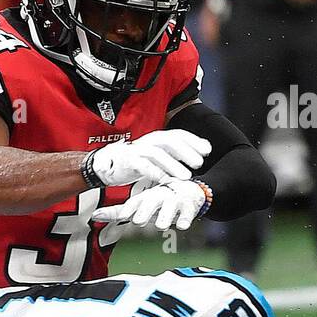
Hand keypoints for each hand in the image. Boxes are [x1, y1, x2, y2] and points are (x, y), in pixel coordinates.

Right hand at [86, 130, 210, 187]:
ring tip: (186, 176)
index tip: (207, 150)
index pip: (178, 135)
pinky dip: (155, 173)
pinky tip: (166, 181)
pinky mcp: (128, 161)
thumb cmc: (138, 161)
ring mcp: (138, 150)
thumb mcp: (161, 156)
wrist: (108, 166)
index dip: (193, 141)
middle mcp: (149, 142)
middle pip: (169, 142)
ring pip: (158, 154)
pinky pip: (143, 166)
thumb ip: (179, 153)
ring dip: (173, 165)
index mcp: (158, 139)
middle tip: (199, 163)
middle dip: (186, 151)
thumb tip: (204, 150)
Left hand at [92, 178, 209, 232]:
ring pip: (168, 210)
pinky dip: (183, 220)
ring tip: (162, 225)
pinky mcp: (188, 207)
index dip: (129, 210)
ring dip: (164, 218)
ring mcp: (174, 201)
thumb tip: (94, 216)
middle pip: (150, 204)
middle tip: (139, 220)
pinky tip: (181, 225)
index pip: (134, 203)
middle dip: (145, 212)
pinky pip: (186, 215)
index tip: (123, 216)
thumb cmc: (158, 200)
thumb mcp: (138, 204)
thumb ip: (117, 212)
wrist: (188, 190)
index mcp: (144, 197)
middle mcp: (158, 197)